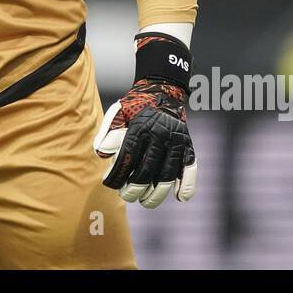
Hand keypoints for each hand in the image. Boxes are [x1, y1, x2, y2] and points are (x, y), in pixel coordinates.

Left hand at [94, 31, 197, 207]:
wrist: (163, 91)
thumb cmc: (135, 107)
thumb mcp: (117, 113)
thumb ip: (107, 132)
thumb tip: (101, 154)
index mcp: (140, 126)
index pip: (127, 157)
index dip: (117, 174)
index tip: (109, 184)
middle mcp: (160, 134)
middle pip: (147, 170)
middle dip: (134, 189)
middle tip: (126, 195)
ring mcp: (176, 141)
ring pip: (167, 175)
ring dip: (157, 194)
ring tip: (145, 202)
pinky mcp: (188, 146)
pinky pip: (190, 168)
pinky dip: (187, 184)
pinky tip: (180, 197)